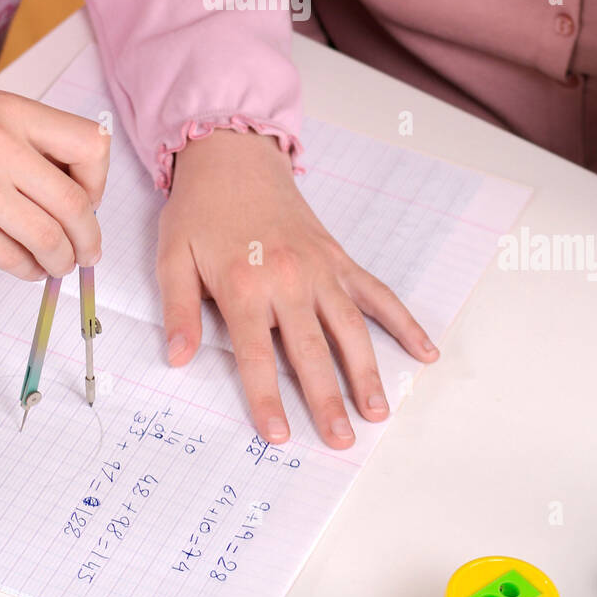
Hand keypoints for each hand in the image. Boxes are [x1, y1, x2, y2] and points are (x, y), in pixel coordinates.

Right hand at [0, 71, 108, 278]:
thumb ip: (25, 138)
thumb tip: (68, 187)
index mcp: (13, 111)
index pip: (90, 146)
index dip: (99, 180)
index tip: (88, 197)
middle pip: (75, 205)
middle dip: (89, 238)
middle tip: (87, 251)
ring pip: (46, 238)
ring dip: (62, 261)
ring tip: (58, 265)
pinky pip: (7, 256)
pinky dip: (26, 269)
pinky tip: (25, 266)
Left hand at [156, 128, 438, 449]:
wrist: (233, 156)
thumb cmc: (200, 210)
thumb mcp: (173, 257)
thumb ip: (179, 310)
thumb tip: (177, 358)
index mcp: (243, 286)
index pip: (258, 356)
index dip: (268, 399)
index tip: (280, 436)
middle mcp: (288, 279)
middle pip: (312, 351)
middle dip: (328, 400)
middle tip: (341, 440)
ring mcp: (319, 268)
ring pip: (350, 329)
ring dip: (367, 372)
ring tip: (378, 412)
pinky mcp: (338, 258)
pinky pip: (376, 293)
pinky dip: (403, 322)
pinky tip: (423, 351)